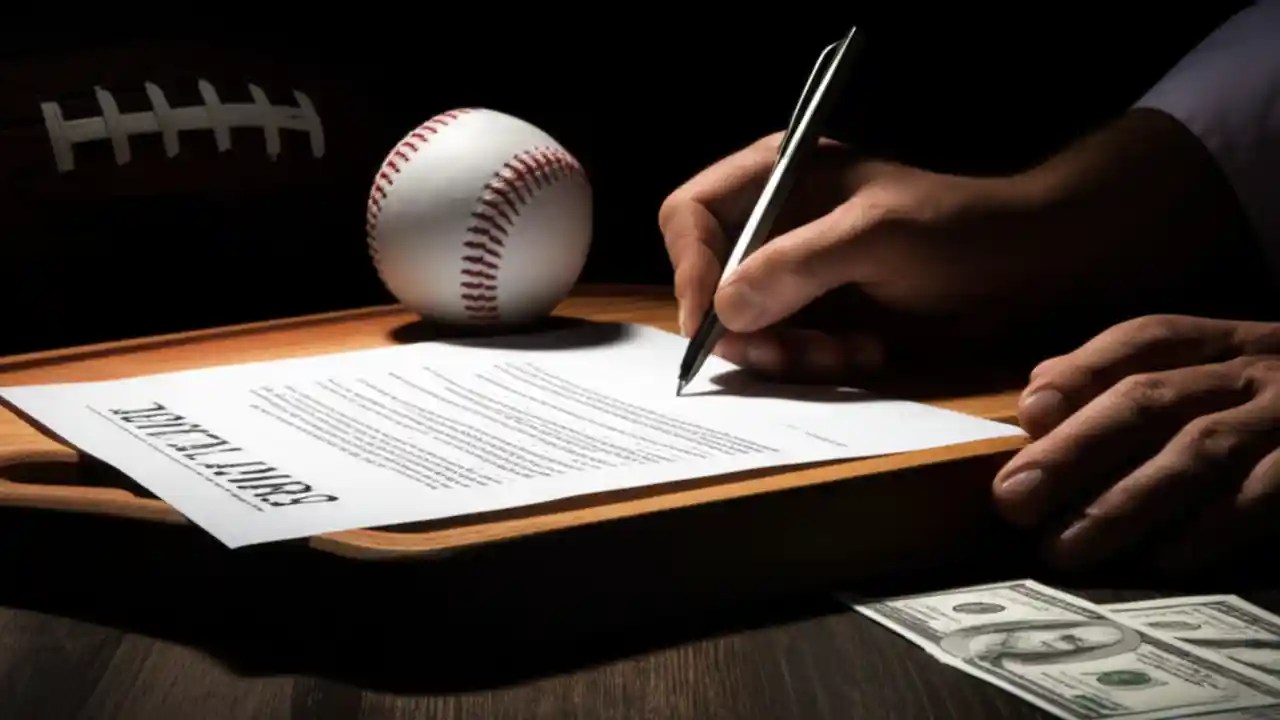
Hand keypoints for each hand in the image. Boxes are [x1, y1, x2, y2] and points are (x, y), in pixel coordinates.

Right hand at [658, 110, 1268, 383]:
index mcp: (775, 174)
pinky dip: (811, 361)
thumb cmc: (959, 229)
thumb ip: (799, 264)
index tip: (713, 322)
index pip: (690, 213)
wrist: (1027, 265)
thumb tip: (725, 309)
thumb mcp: (878, 236)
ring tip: (847, 352)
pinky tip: (864, 351)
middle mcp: (772, 221)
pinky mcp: (815, 310)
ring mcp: (791, 269)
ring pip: (742, 326)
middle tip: (790, 355)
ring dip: (785, 352)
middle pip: (708, 279)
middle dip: (745, 325)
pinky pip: (780, 348)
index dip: (688, 266)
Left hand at [993, 314, 1279, 574]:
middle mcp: (1260, 368)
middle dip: (1075, 450)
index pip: (1145, 339)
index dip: (1082, 371)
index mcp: (1229, 342)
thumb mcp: (1227, 376)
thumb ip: (1141, 379)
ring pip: (1198, 450)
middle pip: (1151, 398)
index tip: (1028, 411)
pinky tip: (1164, 560)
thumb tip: (1040, 393)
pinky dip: (1212, 528)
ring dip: (1124, 502)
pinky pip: (1267, 495)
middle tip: (1013, 500)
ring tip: (1066, 547)